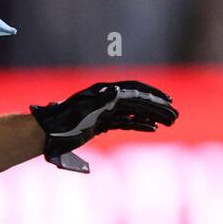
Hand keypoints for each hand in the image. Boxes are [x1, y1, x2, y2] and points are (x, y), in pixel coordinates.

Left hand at [31, 81, 177, 172]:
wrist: (46, 132)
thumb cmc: (63, 122)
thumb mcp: (83, 112)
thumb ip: (101, 101)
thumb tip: (118, 90)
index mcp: (104, 93)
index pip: (134, 91)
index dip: (153, 95)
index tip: (169, 102)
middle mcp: (106, 99)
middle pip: (137, 101)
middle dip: (157, 107)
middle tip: (175, 116)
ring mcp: (103, 111)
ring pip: (133, 112)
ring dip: (151, 116)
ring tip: (169, 123)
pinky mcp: (100, 123)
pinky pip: (125, 122)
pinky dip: (139, 124)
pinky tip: (151, 129)